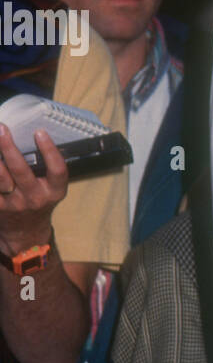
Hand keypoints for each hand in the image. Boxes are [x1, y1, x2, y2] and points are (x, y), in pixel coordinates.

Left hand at [0, 125, 67, 253]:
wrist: (26, 233)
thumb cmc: (39, 201)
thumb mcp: (51, 189)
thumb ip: (45, 169)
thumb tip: (29, 136)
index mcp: (54, 191)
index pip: (56, 170)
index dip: (49, 151)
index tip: (40, 132)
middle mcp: (35, 198)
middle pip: (21, 171)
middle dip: (10, 149)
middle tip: (2, 129)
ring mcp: (15, 204)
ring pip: (1, 179)